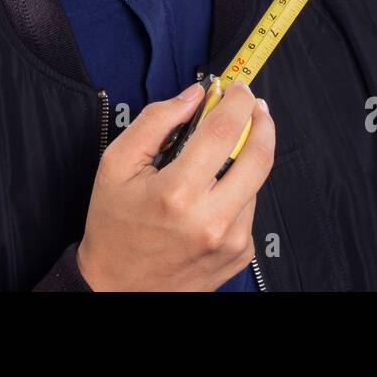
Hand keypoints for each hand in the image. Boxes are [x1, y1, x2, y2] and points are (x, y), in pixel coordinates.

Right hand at [75, 81, 274, 290]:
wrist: (117, 289)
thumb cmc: (114, 226)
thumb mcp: (116, 165)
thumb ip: (156, 121)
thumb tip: (193, 96)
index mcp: (178, 194)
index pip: (224, 131)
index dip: (237, 101)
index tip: (237, 88)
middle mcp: (211, 220)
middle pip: (259, 156)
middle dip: (262, 122)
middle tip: (253, 106)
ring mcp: (231, 242)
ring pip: (256, 182)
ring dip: (246, 158)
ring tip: (220, 155)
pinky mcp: (239, 256)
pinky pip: (249, 209)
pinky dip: (238, 190)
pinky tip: (213, 192)